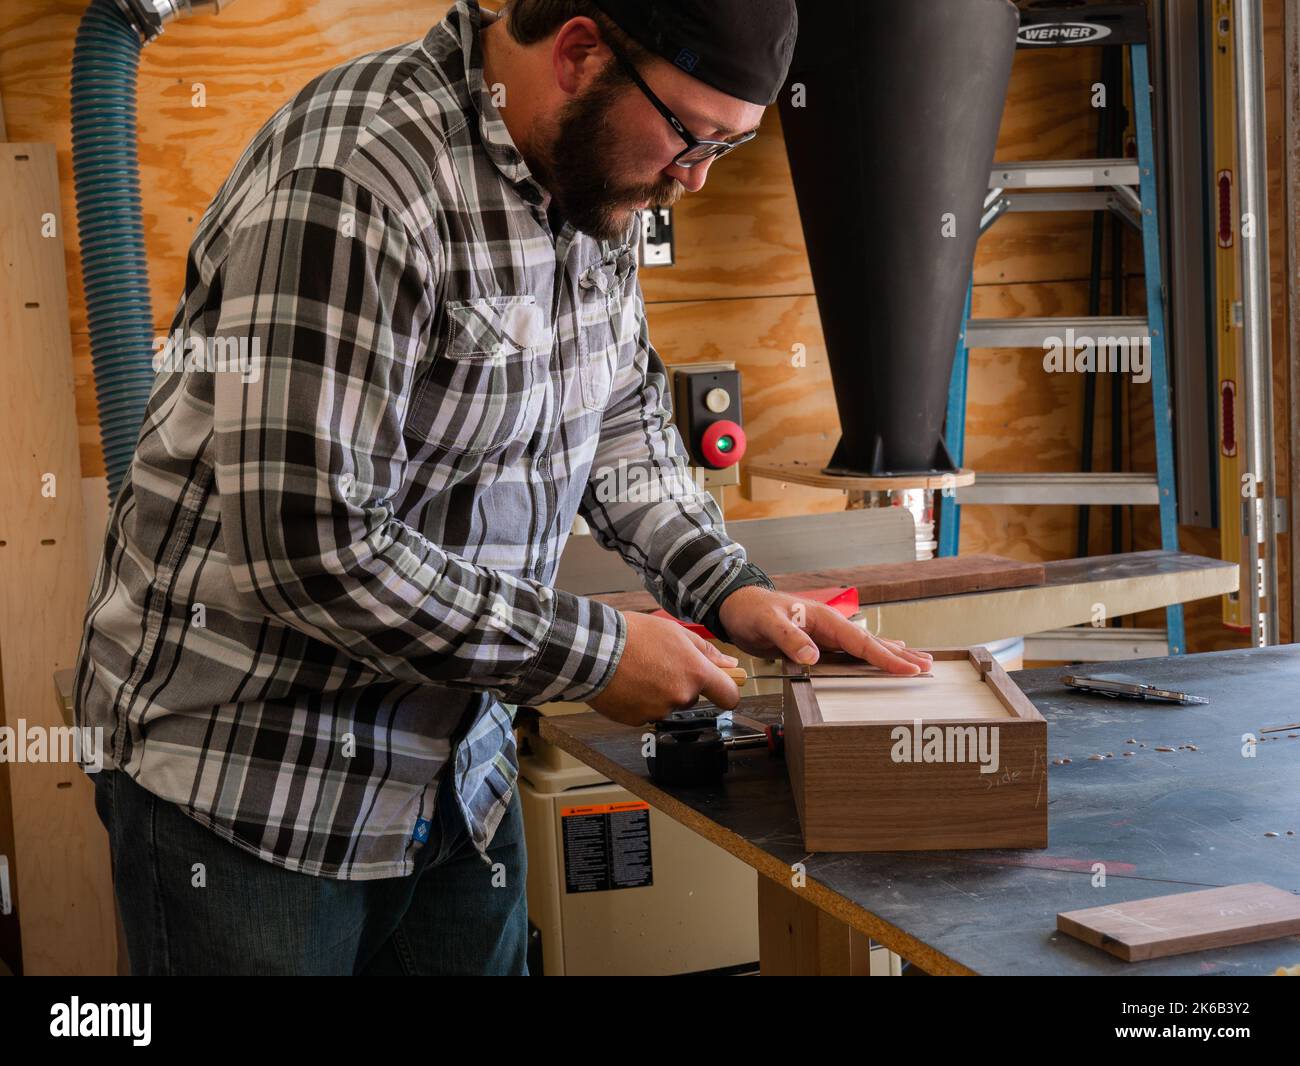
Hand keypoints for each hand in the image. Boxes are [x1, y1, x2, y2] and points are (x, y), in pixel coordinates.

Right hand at [587, 611, 741, 725]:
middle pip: (692, 697)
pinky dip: (639, 701)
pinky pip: (646, 712)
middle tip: (659, 664)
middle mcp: (681, 696)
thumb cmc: (633, 636)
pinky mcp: (638, 720)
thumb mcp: (675, 632)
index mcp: (695, 673)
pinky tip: (627, 683)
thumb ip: (706, 651)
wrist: (593, 651)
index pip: (729, 696)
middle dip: (680, 684)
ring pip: (667, 704)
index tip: (722, 688)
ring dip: (658, 692)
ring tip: (638, 671)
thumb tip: (730, 665)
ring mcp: (659, 711)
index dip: (728, 692)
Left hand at [716, 586, 932, 674]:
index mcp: (823, 619)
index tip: (910, 668)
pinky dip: (870, 655)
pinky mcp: (818, 642)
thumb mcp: (768, 623)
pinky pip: (850, 651)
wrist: (736, 606)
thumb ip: (790, 639)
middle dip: (900, 655)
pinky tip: (882, 655)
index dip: (886, 657)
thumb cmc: (751, 610)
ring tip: (917, 661)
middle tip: (928, 665)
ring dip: (891, 654)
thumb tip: (813, 657)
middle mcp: (829, 626)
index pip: (861, 642)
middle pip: (871, 643)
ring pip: (865, 646)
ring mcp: (825, 634)